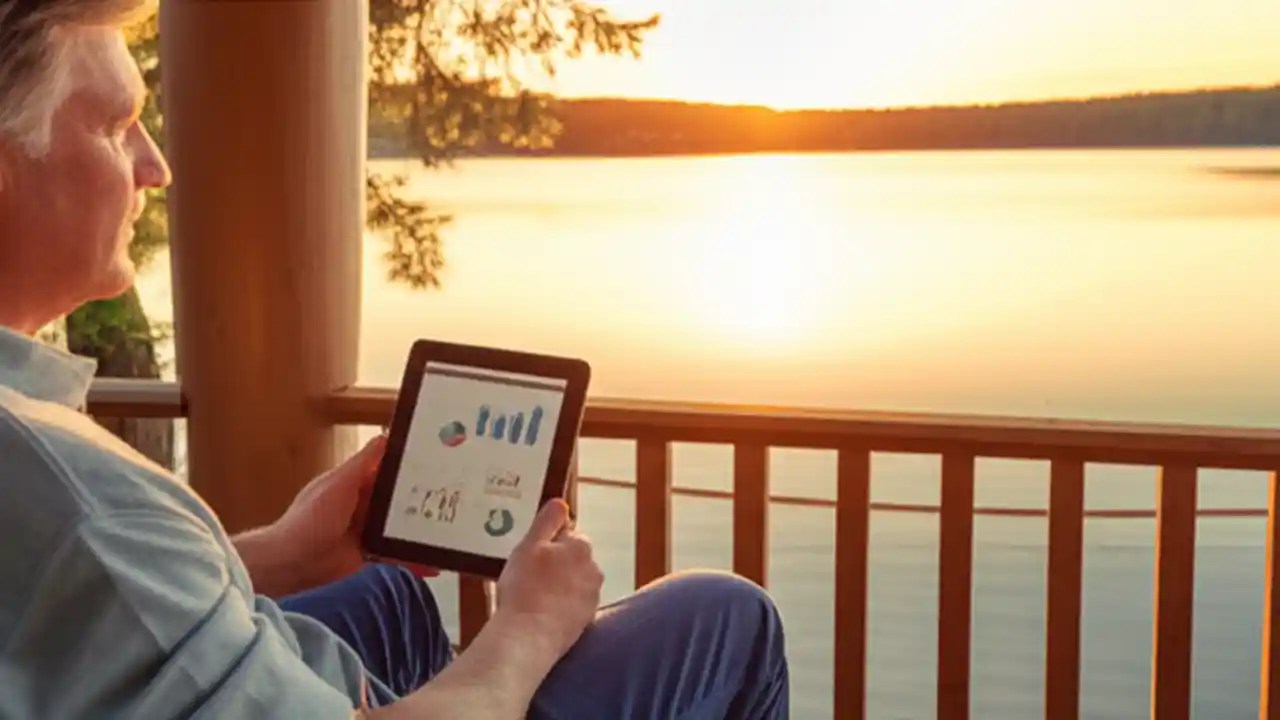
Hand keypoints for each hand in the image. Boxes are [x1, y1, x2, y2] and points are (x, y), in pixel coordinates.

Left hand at [259, 435, 436, 594]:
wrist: (294, 561)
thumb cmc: (312, 517)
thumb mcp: (338, 483)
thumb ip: (363, 463)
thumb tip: (385, 436)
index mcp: (355, 483)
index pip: (387, 470)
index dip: (410, 466)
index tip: (440, 462)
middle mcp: (364, 505)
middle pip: (398, 500)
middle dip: (423, 500)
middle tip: (458, 498)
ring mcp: (368, 531)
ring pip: (401, 528)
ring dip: (422, 531)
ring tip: (452, 531)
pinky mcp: (370, 554)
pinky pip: (397, 555)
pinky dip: (414, 559)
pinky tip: (435, 563)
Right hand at [494, 500, 602, 658]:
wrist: (528, 637)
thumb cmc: (525, 588)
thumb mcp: (529, 545)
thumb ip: (547, 521)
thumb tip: (561, 503)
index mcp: (581, 546)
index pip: (565, 535)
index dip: (544, 545)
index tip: (529, 558)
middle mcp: (594, 569)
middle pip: (570, 560)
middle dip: (552, 566)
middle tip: (527, 578)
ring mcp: (592, 597)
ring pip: (571, 584)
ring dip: (555, 588)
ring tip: (531, 599)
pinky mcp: (586, 620)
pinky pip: (570, 606)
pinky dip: (558, 608)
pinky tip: (540, 614)